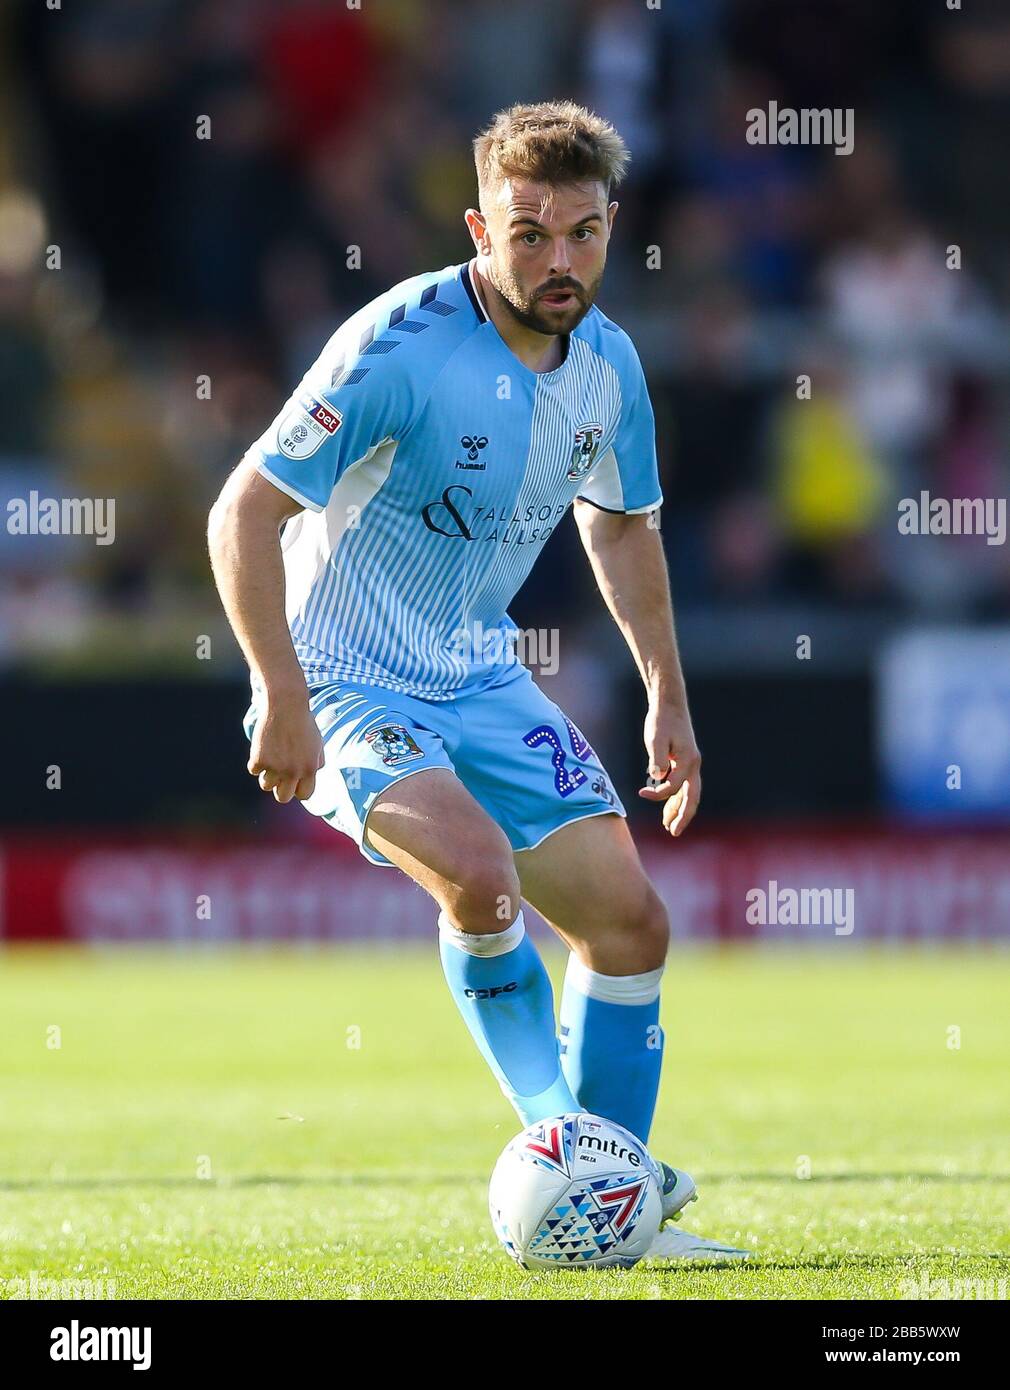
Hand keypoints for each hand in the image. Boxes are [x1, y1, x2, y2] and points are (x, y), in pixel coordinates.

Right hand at [247, 691, 324, 803]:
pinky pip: (253, 770)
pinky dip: (255, 761)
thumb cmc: (303, 721)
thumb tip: (314, 775)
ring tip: (270, 758)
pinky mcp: (259, 759)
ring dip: (266, 775)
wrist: (286, 704)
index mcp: (310, 768)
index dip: (298, 789)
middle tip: (278, 776)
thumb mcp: (317, 742)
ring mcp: (275, 767)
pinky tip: (262, 747)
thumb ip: (317, 761)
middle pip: (283, 797)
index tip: (293, 783)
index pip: (305, 795)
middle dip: (280, 789)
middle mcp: (293, 771)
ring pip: (266, 786)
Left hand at [637, 701, 701, 837]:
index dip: (658, 794)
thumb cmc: (661, 720)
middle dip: (683, 816)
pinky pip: (684, 785)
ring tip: (669, 826)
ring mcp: (691, 763)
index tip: (641, 792)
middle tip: (673, 833)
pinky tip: (667, 807)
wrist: (669, 704)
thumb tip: (657, 777)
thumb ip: (657, 757)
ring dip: (679, 809)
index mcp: (688, 760)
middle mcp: (693, 764)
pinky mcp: (684, 761)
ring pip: (689, 793)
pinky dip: (676, 797)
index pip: (674, 786)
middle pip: (692, 797)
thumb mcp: (655, 737)